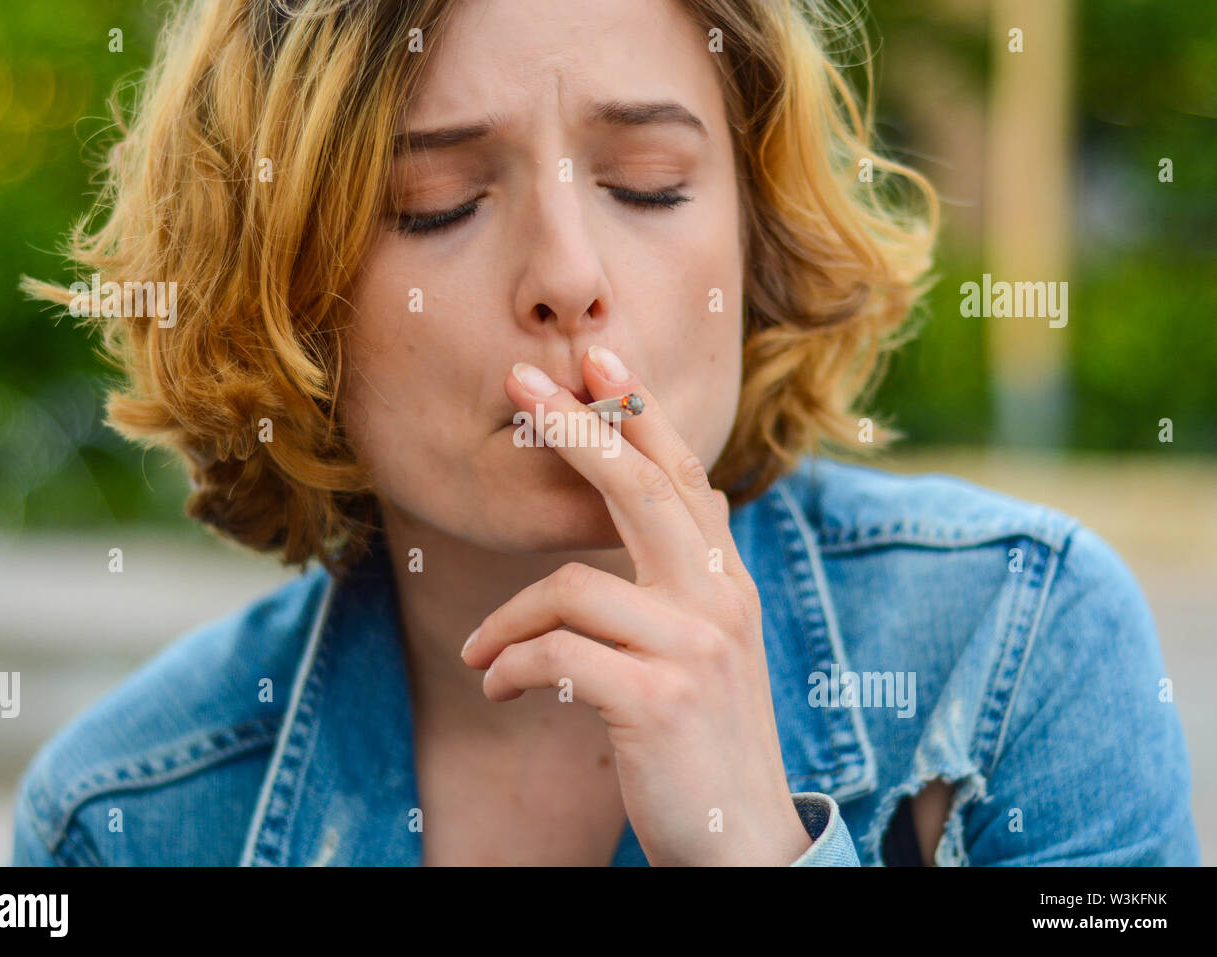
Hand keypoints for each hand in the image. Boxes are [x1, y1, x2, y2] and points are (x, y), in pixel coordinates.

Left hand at [460, 345, 813, 865]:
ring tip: (480, 655)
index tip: (595, 358)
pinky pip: (553, 654)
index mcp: (727, 583)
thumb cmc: (706, 740)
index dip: (639, 412)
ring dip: (505, 623)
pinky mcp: (657, 697)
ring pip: (571, 587)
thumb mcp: (712, 644)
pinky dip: (509, 665)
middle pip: (642, 489)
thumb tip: (687, 500)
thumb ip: (695, 573)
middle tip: (518, 383)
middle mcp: (720, 602)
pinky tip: (497, 686)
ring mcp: (693, 647)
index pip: (683, 477)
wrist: (744, 843)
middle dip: (576, 427)